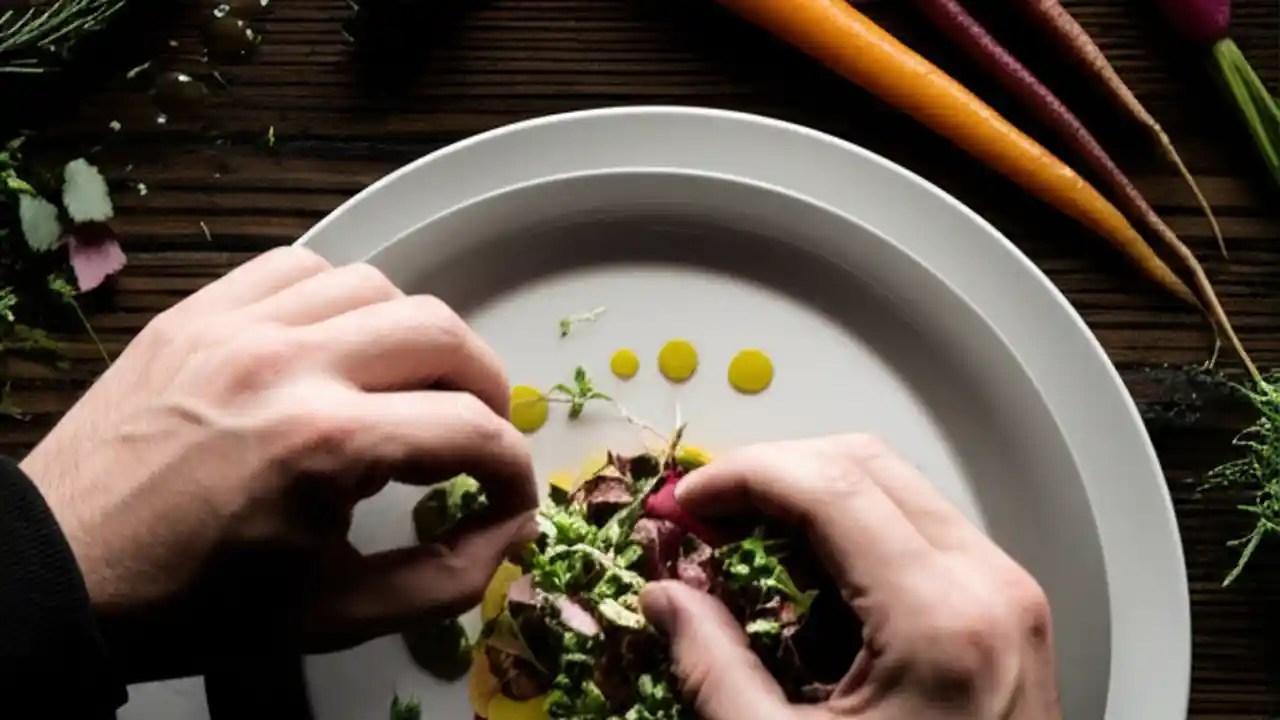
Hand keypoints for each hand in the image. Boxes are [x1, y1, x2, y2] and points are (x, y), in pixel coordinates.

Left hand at [21, 247, 536, 669]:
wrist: (64, 572)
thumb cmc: (198, 602)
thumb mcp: (336, 614)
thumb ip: (446, 578)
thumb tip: (512, 529)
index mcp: (325, 446)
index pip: (471, 430)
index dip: (514, 469)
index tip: (509, 497)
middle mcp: (290, 364)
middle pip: (440, 333)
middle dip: (486, 386)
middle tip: (479, 431)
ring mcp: (237, 325)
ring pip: (377, 286)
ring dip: (416, 337)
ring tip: (409, 386)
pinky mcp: (198, 312)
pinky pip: (301, 268)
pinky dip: (343, 300)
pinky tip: (339, 345)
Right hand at [640, 436, 1060, 719]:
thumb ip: (714, 668)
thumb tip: (665, 599)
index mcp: (940, 621)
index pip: (830, 487)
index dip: (743, 476)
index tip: (687, 502)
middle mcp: (989, 587)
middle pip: (863, 465)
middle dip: (772, 473)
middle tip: (707, 515)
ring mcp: (1008, 595)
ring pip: (895, 485)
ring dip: (810, 494)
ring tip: (745, 539)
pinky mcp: (1008, 612)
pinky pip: (920, 528)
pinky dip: (852, 528)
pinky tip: (804, 572)